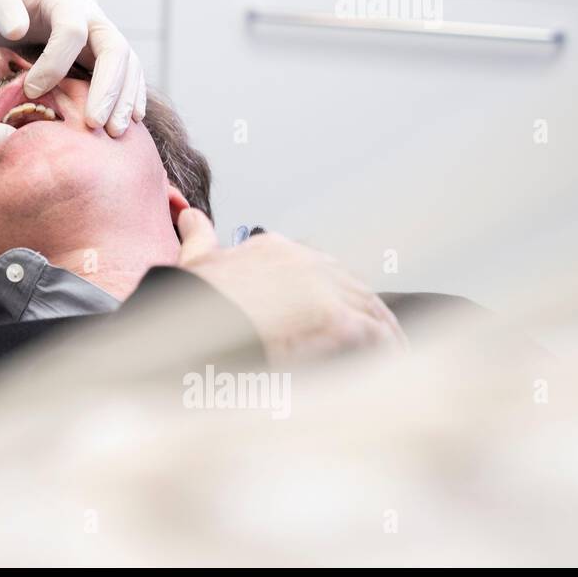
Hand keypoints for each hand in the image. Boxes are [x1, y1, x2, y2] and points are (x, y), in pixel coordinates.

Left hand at [0, 0, 145, 136]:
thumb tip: (17, 29)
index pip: (73, 31)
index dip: (56, 63)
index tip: (32, 91)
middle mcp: (89, 16)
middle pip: (114, 49)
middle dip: (109, 89)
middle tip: (95, 124)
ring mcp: (97, 37)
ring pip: (127, 65)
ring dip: (125, 100)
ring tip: (115, 133)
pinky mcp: (97, 58)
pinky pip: (125, 76)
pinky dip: (130, 98)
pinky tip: (129, 122)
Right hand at [175, 209, 406, 364]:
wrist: (190, 324)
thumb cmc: (192, 301)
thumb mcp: (194, 259)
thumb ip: (198, 234)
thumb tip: (188, 214)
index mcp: (274, 248)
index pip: (321, 268)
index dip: (335, 293)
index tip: (342, 313)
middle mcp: (304, 261)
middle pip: (352, 287)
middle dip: (367, 313)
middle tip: (379, 339)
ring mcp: (322, 288)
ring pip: (369, 309)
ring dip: (382, 334)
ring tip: (390, 356)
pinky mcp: (335, 318)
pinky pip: (374, 334)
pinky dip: (385, 349)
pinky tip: (387, 362)